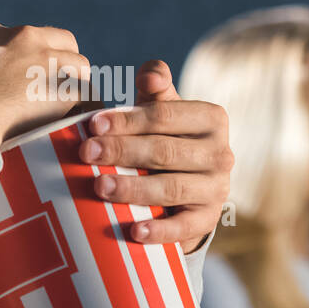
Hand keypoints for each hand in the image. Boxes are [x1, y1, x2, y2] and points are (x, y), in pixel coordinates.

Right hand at [0, 22, 90, 144]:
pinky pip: (85, 92)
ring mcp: (46, 59)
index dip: (32, 55)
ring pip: (78, 64)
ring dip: (74, 82)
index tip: (28, 74)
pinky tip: (77, 114)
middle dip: (63, 60)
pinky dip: (83, 104)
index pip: (27, 36)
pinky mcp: (63, 85)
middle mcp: (23, 36)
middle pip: (61, 40)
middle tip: (56, 83)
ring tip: (68, 101)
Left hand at [78, 60, 231, 253]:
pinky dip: (159, 230)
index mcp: (212, 118)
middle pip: (165, 151)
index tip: (93, 125)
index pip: (165, 116)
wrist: (187, 188)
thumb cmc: (166, 138)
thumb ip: (156, 88)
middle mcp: (221, 153)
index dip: (127, 119)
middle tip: (86, 153)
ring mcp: (217, 188)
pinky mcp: (208, 219)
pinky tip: (133, 231)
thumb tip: (150, 75)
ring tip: (100, 187)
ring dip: (134, 188)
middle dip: (122, 151)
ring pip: (172, 188)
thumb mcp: (163, 111)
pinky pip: (183, 227)